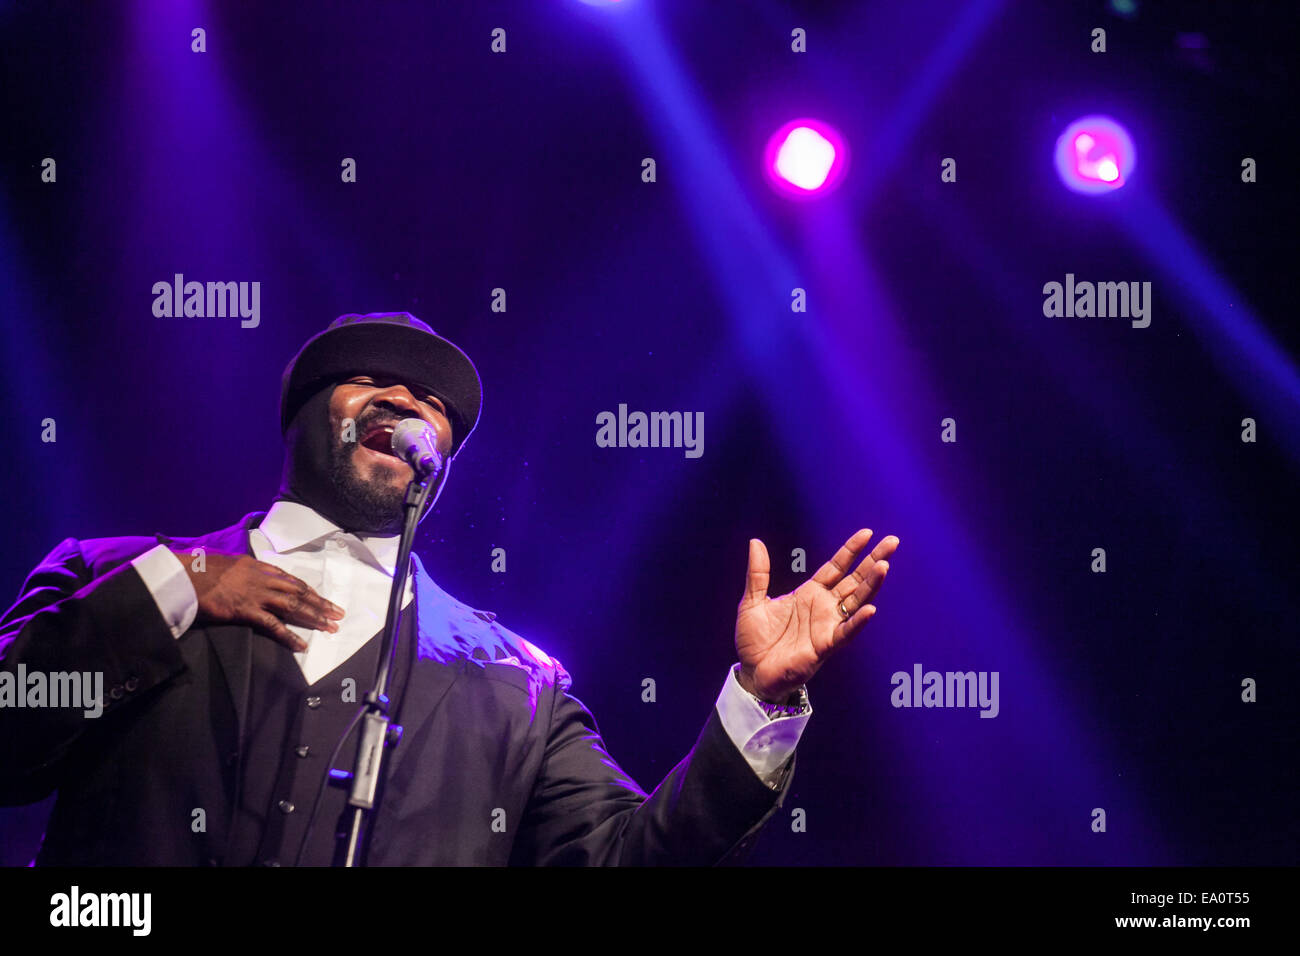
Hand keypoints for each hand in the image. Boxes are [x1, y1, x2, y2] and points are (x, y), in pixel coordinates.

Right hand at [171, 549, 343, 651]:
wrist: (183, 574)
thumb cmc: (199, 569)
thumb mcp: (226, 563)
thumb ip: (241, 570)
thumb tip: (245, 573)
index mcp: (257, 566)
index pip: (290, 579)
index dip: (308, 590)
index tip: (321, 598)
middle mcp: (262, 578)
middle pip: (298, 592)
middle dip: (320, 604)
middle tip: (337, 613)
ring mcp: (256, 594)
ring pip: (292, 606)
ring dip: (313, 617)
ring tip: (329, 627)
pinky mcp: (246, 611)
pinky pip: (273, 625)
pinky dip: (289, 636)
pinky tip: (301, 645)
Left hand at [735, 529, 897, 702]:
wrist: (752, 673)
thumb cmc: (754, 641)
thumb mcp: (752, 602)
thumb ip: (758, 574)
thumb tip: (755, 542)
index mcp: (809, 594)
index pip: (835, 567)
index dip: (851, 551)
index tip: (868, 533)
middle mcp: (823, 607)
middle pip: (854, 580)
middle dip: (873, 561)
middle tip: (892, 542)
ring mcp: (827, 626)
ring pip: (856, 602)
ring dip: (871, 585)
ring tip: (884, 566)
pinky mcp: (825, 647)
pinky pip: (846, 632)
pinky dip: (858, 622)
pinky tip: (870, 609)